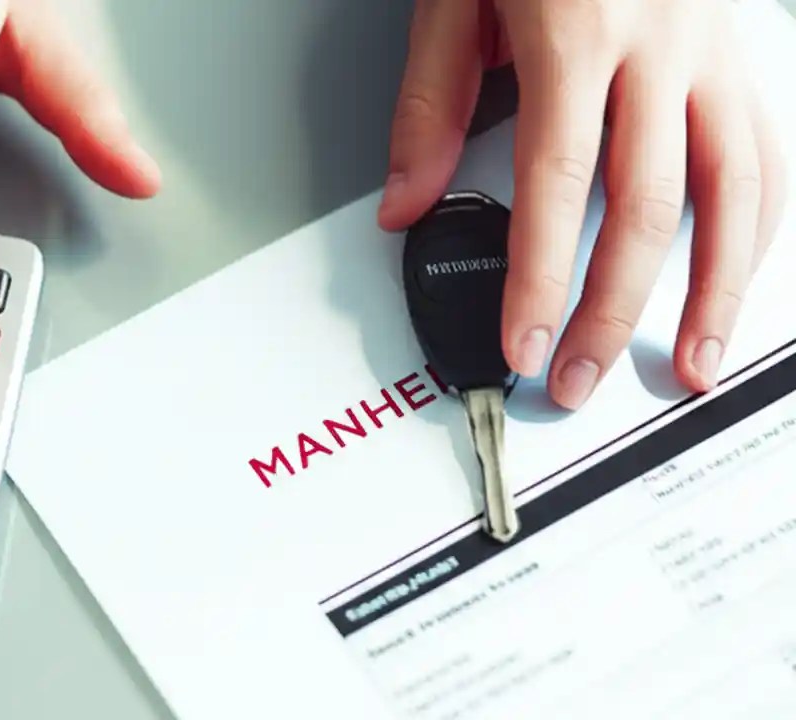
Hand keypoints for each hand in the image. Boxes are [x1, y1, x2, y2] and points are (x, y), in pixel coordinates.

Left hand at [378, 0, 784, 408]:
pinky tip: (736, 281)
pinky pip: (769, 154)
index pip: (558, 186)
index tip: (523, 344)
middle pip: (647, 207)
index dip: (541, 279)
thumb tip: (406, 203)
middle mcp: (660, 45)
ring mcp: (715, 49)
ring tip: (686, 364)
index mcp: (578, 30)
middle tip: (579, 378)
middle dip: (611, 310)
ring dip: (714, 293)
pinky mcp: (744, 52)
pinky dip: (759, 231)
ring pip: (735, 190)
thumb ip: (430, 105)